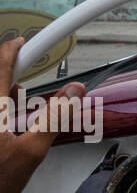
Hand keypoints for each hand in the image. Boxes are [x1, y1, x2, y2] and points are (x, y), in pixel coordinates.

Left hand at [0, 37, 85, 192]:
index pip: (0, 64)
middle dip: (8, 72)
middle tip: (25, 70)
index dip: (13, 48)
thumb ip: (55, 116)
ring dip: (2, 91)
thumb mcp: (31, 150)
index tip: (24, 41)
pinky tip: (5, 118)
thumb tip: (74, 90)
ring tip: (17, 97)